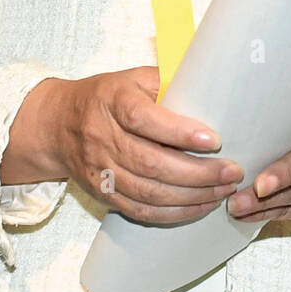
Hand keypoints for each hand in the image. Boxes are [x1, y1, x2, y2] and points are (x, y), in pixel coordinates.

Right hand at [6, 68, 242, 224]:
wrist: (58, 125)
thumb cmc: (106, 97)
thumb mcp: (132, 77)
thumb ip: (168, 82)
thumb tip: (212, 86)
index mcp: (112, 101)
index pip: (144, 120)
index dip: (180, 132)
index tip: (215, 139)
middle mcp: (103, 137)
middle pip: (151, 162)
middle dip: (198, 173)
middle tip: (232, 171)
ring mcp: (101, 170)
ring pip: (149, 192)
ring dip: (192, 196)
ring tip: (223, 190)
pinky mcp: (103, 194)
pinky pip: (141, 211)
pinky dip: (174, 214)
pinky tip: (200, 206)